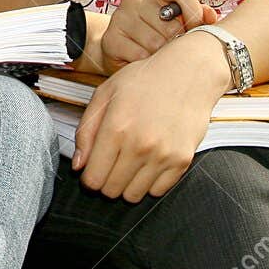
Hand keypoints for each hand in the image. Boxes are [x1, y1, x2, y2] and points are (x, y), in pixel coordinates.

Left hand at [71, 35, 230, 202]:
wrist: (189, 72)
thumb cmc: (145, 79)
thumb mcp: (105, 94)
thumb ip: (86, 131)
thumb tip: (78, 165)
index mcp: (116, 128)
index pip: (93, 179)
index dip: (88, 177)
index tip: (92, 169)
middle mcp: (140, 145)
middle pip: (111, 191)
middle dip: (106, 180)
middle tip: (111, 163)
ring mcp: (163, 155)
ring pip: (133, 196)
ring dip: (127, 184)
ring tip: (130, 161)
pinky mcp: (182, 161)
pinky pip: (157, 191)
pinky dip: (149, 182)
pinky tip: (148, 162)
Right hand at [99, 0, 217, 70]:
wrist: (119, 46)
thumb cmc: (155, 31)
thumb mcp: (176, 18)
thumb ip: (197, 14)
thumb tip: (211, 16)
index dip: (195, 14)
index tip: (197, 29)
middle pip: (172, 24)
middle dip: (177, 41)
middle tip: (173, 46)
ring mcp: (120, 16)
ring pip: (156, 43)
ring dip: (162, 54)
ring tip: (158, 53)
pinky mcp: (111, 38)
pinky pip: (140, 55)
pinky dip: (147, 62)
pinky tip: (144, 59)